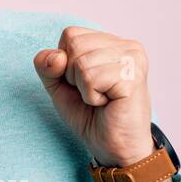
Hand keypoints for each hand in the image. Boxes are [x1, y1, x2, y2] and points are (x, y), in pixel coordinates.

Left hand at [33, 26, 154, 168]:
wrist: (114, 147)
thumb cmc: (91, 115)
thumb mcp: (59, 85)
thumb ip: (47, 65)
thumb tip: (56, 56)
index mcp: (112, 43)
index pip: (70, 34)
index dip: (65, 63)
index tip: (85, 82)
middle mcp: (127, 46)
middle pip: (74, 45)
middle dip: (73, 75)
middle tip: (95, 93)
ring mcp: (133, 60)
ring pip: (81, 63)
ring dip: (83, 88)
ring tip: (103, 99)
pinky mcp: (133, 77)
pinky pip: (90, 78)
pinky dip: (91, 96)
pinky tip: (108, 103)